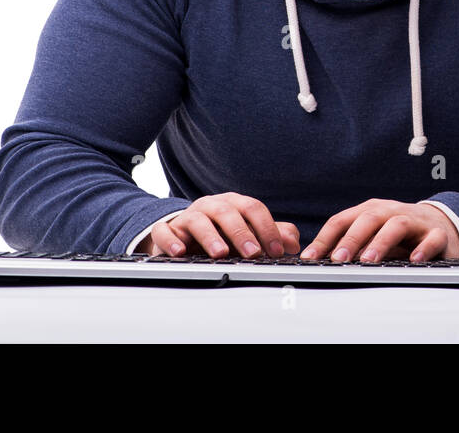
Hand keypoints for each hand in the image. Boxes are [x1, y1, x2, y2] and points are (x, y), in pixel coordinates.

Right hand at [139, 192, 300, 258]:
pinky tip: (180, 252)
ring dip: (211, 237)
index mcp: (234, 204)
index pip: (254, 209)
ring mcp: (188, 216)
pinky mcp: (167, 230)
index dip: (267, 228)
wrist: (183, 234)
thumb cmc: (220, 232)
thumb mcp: (247, 232)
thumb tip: (293, 243)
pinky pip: (165, 232)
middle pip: (228, 212)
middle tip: (254, 253)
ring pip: (199, 220)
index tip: (276, 250)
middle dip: (243, 233)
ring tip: (221, 253)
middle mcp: (212, 206)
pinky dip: (171, 241)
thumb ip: (271, 234)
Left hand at [302, 200, 458, 262]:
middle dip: (351, 239)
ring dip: (381, 242)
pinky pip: (432, 238)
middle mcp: (391, 211)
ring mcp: (415, 221)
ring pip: (397, 225)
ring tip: (368, 260)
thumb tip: (321, 264)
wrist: (440, 224)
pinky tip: (414, 260)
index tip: (310, 258)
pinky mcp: (437, 234)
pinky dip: (423, 248)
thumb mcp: (373, 235)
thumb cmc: (399, 233)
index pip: (343, 220)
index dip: (325, 238)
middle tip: (338, 259)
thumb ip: (352, 247)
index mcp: (370, 211)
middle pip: (368, 219)